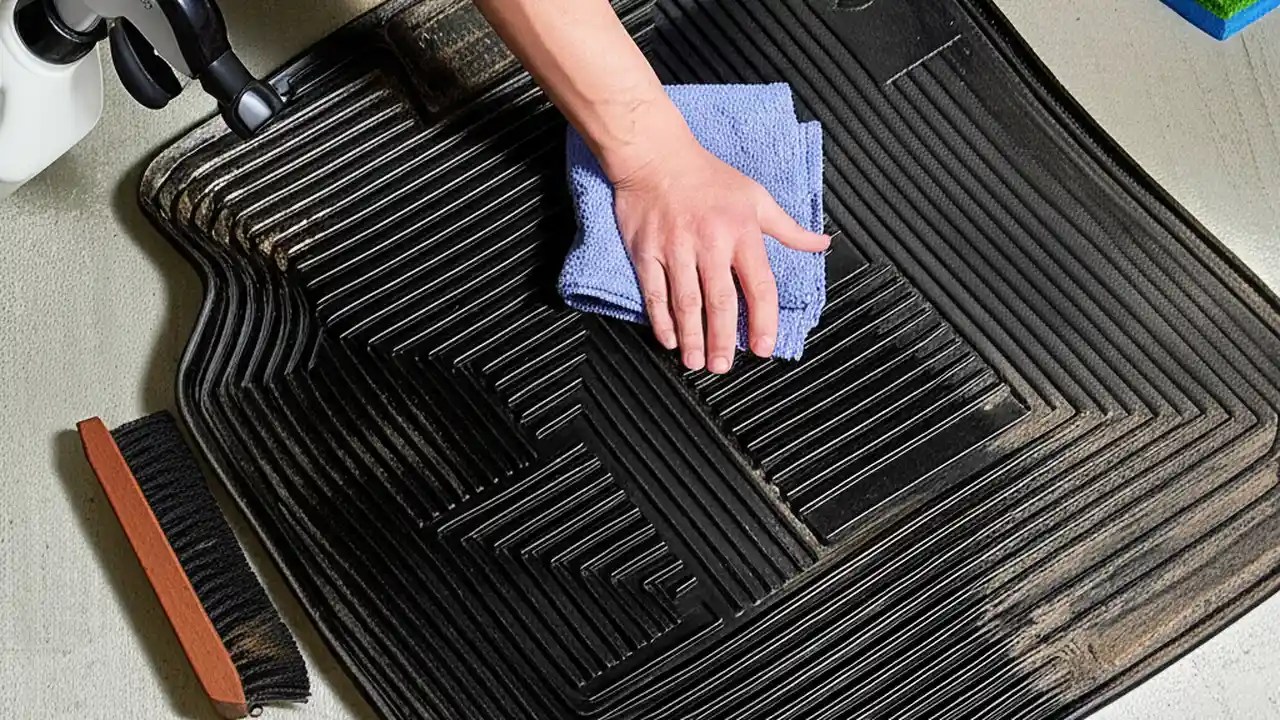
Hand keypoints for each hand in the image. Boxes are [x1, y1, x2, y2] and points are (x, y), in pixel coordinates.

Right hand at [612, 136, 829, 373]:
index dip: (763, 320)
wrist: (654, 155)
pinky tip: (669, 340)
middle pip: (720, 301)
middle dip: (723, 339)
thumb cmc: (706, 176)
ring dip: (692, 337)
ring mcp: (676, 249)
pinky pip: (656, 292)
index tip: (763, 347)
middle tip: (724, 366)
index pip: (758, 284)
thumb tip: (821, 244)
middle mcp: (709, 243)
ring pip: (686, 303)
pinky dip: (661, 320)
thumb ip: (788, 228)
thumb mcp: (755, 196)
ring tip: (697, 362)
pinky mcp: (647, 251)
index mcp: (741, 232)